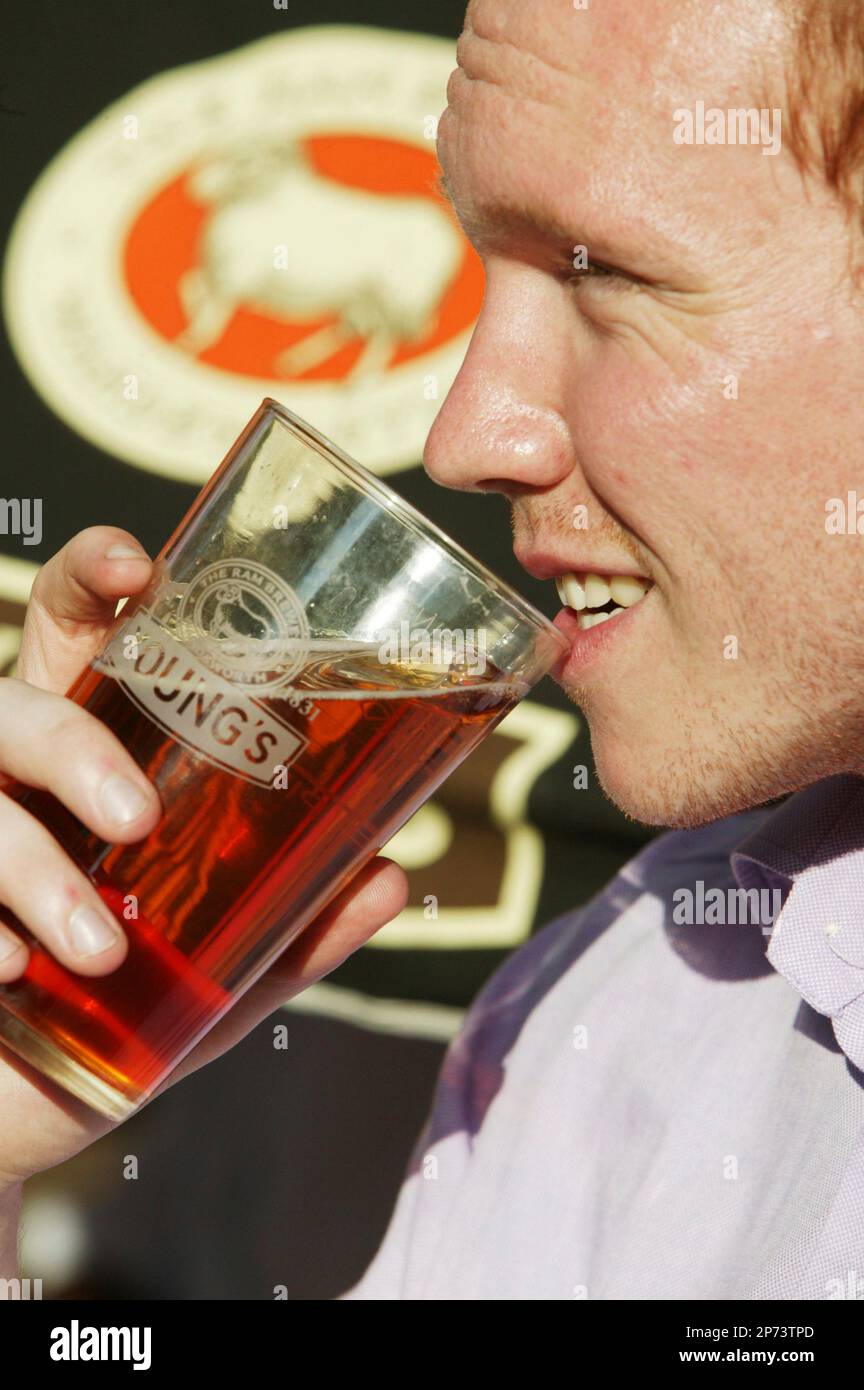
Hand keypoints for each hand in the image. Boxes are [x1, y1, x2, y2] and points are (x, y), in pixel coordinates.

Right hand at [0, 527, 407, 1188]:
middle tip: (136, 818)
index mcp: (87, 752)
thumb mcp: (219, 977)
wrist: (21, 1110)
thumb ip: (294, 930)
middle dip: (70, 745)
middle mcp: (11, 777)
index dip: (92, 573)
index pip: (75, 627)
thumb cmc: (117, 1018)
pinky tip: (9, 976)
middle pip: (15, 702)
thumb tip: (391, 874)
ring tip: (98, 949)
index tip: (139, 565)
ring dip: (30, 865)